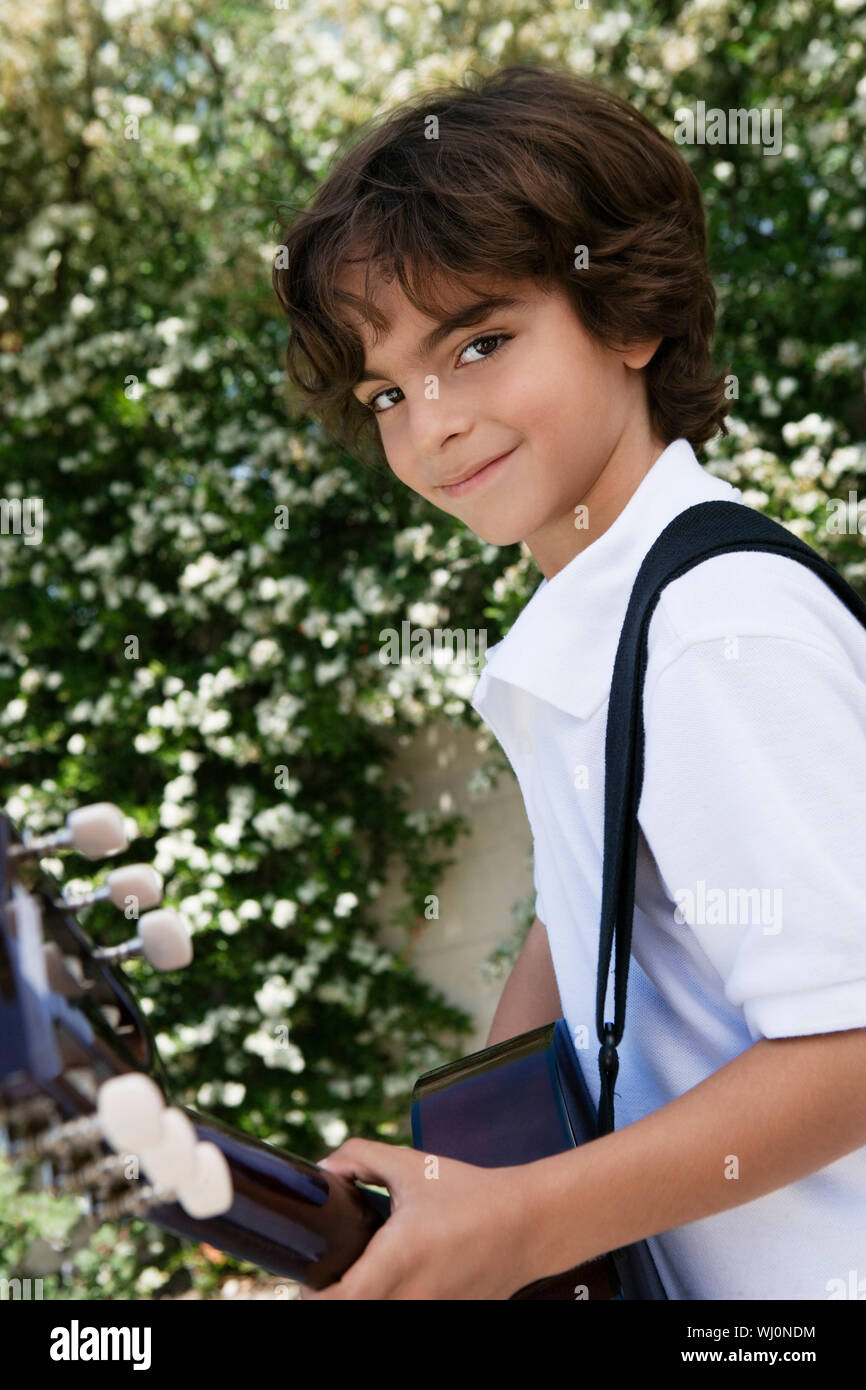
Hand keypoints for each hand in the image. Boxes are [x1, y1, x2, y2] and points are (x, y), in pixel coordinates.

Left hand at [299, 1138, 534, 1299]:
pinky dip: (395, 1298)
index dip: (313, 1291)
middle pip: (354, 1311)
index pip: (341, 1300)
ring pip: (381, 1312)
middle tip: (332, 1269)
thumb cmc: (470, 1194)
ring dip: (367, 1295)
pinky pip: (407, 1310)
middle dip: (337, 1295)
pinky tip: (401, 1274)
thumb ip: (360, 1158)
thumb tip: (324, 1169)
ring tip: (367, 1270)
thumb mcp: (412, 1166)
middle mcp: (413, 1296)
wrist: (527, 1223)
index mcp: (399, 1259)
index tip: (308, 1273)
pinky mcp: (446, 1315)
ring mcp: (431, 1312)